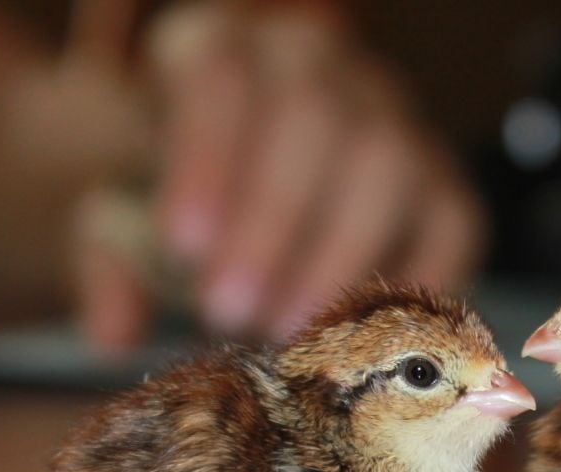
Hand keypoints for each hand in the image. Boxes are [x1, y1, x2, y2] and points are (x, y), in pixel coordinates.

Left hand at [77, 1, 487, 351]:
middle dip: (271, 223)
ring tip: (285, 330)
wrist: (238, 193)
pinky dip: (416, 281)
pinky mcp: (441, 183)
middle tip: (229, 311)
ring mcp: (390, 116)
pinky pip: (451, 223)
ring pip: (385, 163)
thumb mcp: (119, 214)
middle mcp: (317, 64)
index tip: (183, 248)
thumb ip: (109, 261)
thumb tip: (111, 329)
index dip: (207, 159)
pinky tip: (363, 336)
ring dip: (334, 256)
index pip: (223, 77)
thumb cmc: (179, 199)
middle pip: (313, 118)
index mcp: (222, 46)